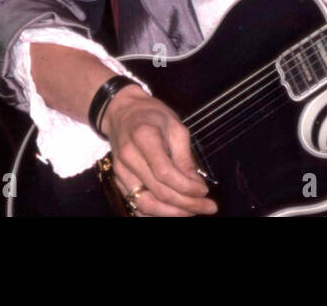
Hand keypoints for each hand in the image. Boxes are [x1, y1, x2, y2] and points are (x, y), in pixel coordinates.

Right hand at [102, 86, 217, 216]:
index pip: (165, 173)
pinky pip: (135, 205)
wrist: (121, 112)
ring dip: (171, 213)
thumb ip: (185, 156)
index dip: (186, 187)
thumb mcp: (176, 126)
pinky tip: (173, 212)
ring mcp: (120, 172)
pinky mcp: (118, 181)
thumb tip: (196, 184)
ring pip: (145, 204)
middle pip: (157, 192)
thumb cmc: (152, 115)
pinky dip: (154, 214)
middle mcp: (128, 158)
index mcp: (144, 138)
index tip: (204, 191)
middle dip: (186, 204)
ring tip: (193, 211)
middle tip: (208, 207)